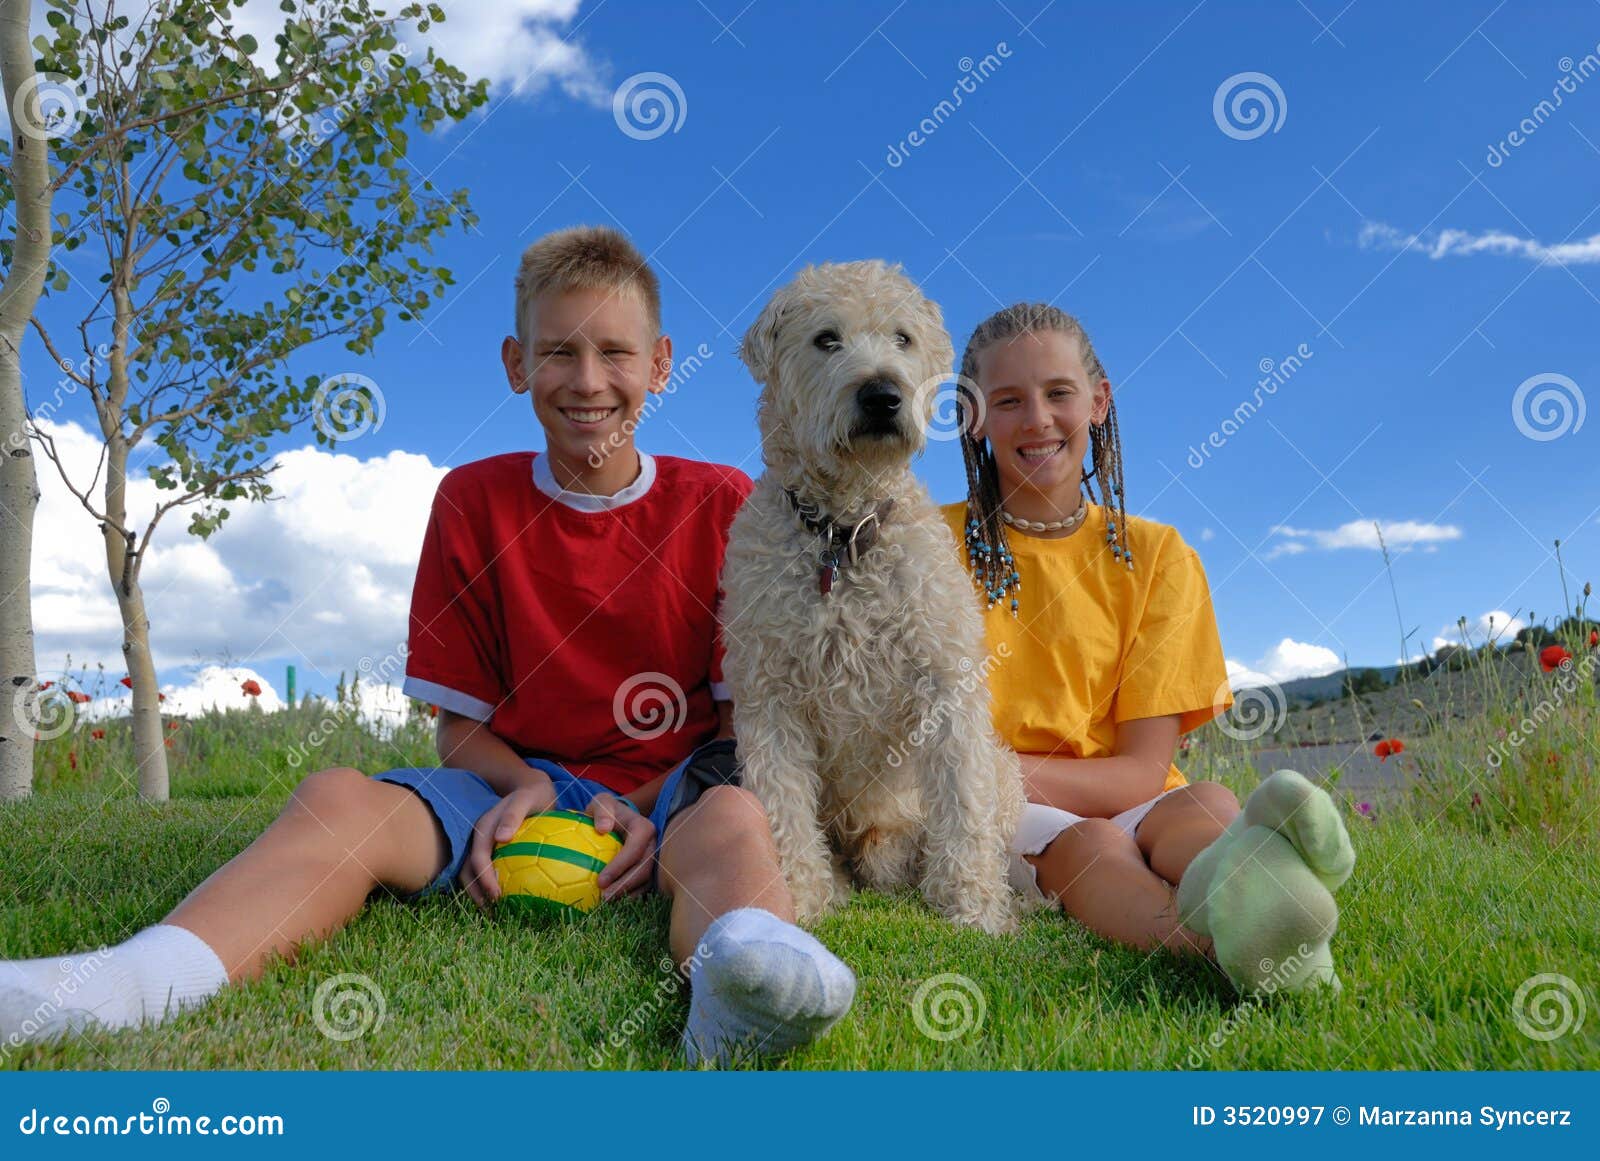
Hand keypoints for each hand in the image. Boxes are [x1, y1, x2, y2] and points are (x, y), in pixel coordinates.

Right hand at [459, 782, 552, 908]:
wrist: (532, 788)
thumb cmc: (532, 794)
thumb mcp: (525, 799)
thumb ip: (513, 815)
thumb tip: (502, 837)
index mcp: (483, 828)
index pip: (477, 858)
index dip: (483, 878)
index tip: (496, 895)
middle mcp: (479, 839)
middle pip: (469, 870)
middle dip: (476, 892)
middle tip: (491, 912)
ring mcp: (484, 846)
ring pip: (474, 873)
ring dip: (480, 892)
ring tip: (494, 912)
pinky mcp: (492, 851)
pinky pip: (488, 870)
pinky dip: (491, 885)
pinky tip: (507, 899)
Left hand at [588, 793, 656, 901]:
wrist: (618, 816)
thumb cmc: (606, 811)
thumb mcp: (602, 802)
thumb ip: (602, 811)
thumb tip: (602, 828)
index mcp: (645, 829)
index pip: (634, 850)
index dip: (619, 867)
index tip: (600, 881)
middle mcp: (654, 845)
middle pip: (644, 869)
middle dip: (625, 885)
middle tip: (604, 898)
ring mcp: (654, 859)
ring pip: (646, 881)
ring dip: (628, 894)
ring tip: (607, 904)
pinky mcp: (650, 869)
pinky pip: (643, 886)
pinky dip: (629, 895)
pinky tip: (612, 904)